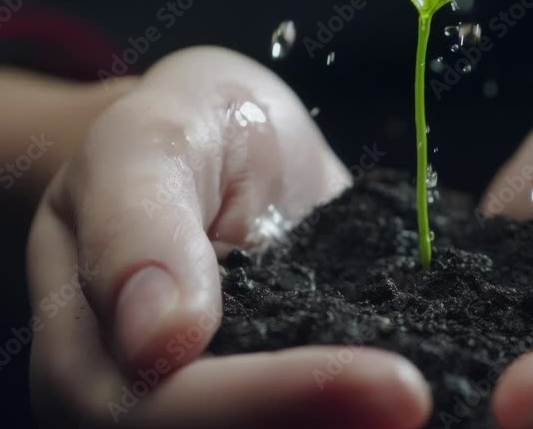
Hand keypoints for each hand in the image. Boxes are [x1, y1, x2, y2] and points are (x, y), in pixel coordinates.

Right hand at [27, 47, 430, 427]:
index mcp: (89, 352)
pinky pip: (322, 420)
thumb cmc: (181, 132)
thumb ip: (137, 223)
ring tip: (443, 410)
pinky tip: (439, 401)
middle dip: (329, 426)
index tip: (394, 384)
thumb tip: (157, 342)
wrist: (225, 145)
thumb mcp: (150, 140)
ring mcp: (217, 403)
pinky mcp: (283, 397)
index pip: (168, 408)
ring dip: (355, 428)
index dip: (274, 403)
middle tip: (428, 401)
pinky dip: (367, 413)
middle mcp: (142, 399)